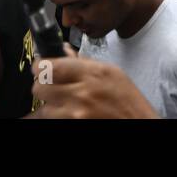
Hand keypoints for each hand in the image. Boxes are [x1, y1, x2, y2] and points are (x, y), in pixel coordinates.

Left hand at [31, 48, 158, 118]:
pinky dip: (50, 117)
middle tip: (48, 85)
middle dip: (41, 86)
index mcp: (93, 72)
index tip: (39, 67)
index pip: (50, 66)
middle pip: (39, 87)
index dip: (39, 66)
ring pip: (41, 108)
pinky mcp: (73, 125)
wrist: (137, 122)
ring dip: (47, 105)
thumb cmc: (127, 99)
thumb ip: (84, 63)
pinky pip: (49, 120)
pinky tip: (58, 113)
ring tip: (58, 103)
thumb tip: (62, 52)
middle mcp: (82, 91)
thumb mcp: (112, 73)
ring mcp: (76, 112)